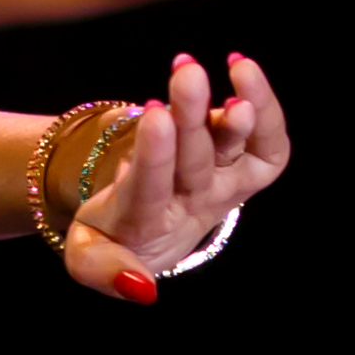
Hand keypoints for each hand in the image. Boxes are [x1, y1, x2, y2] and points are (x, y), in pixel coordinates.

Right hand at [60, 53, 288, 304]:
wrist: (148, 227)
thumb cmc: (110, 233)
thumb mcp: (86, 254)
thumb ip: (101, 271)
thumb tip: (141, 288)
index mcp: (147, 228)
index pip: (153, 191)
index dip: (157, 155)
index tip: (155, 113)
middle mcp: (195, 204)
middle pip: (197, 163)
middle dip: (192, 118)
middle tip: (185, 73)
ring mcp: (226, 182)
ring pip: (232, 146)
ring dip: (224, 106)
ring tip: (207, 67)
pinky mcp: (249, 165)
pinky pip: (268, 140)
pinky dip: (263, 101)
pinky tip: (239, 66)